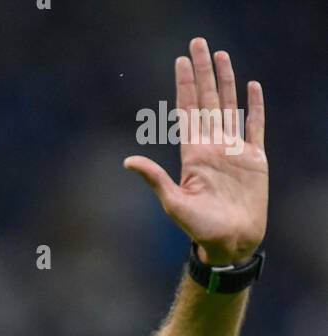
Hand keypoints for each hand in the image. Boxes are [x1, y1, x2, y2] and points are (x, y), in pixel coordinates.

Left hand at [124, 36, 267, 264]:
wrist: (230, 244)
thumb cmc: (200, 230)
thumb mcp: (174, 204)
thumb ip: (155, 179)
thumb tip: (127, 161)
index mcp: (194, 154)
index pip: (187, 110)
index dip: (184, 85)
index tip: (181, 60)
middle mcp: (213, 147)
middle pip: (207, 100)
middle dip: (203, 71)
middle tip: (198, 42)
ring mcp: (234, 151)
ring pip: (229, 106)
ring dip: (226, 81)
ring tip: (222, 55)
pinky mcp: (255, 159)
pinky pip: (255, 126)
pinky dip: (254, 106)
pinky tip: (251, 87)